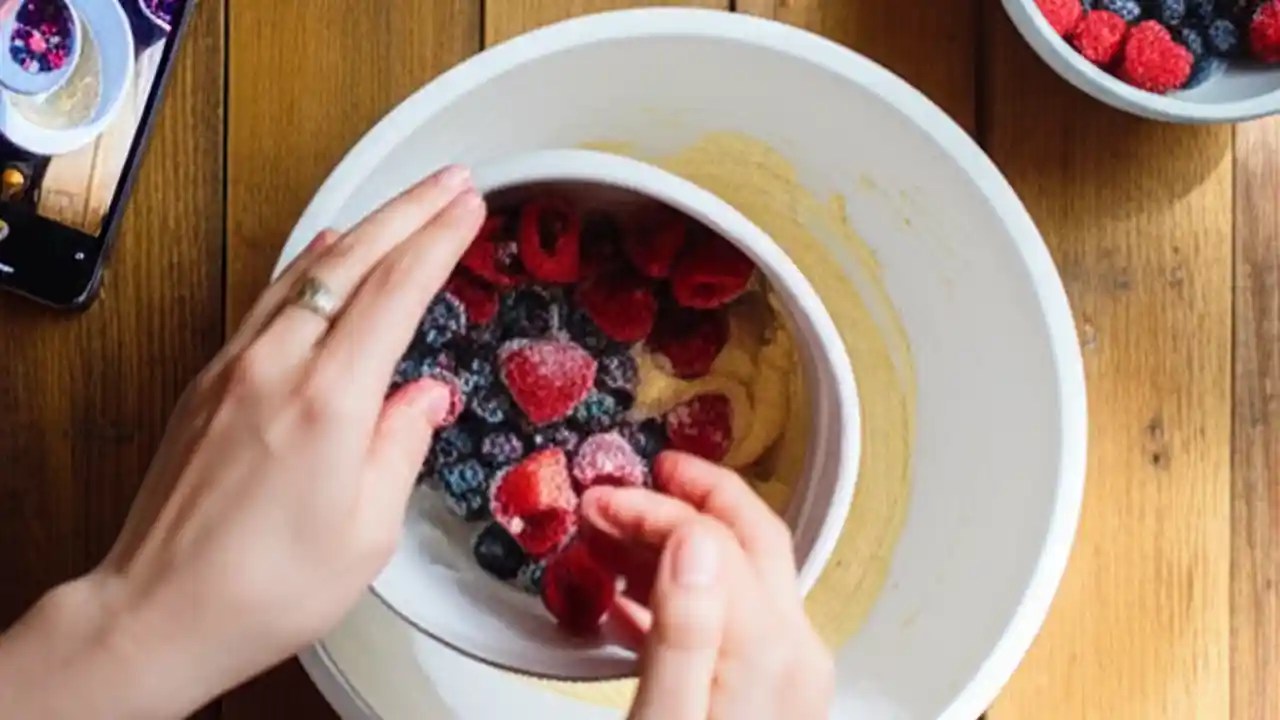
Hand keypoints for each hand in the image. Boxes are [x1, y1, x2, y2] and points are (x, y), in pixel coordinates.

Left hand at [0, 165, 483, 719]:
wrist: (161, 610)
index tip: (469, 207)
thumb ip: (400, 446)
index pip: (395, 292)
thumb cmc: (269, 587)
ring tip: (402, 205)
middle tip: (451, 181)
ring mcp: (236, 368)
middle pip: (353, 262)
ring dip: (362, 230)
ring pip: (306, 272)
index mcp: (329, 402)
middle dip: (409, 212)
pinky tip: (323, 253)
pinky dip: (306, 266)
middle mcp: (277, 368)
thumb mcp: (367, 531)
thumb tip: (424, 399)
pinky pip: (268, 301)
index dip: (438, 241)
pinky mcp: (209, 382)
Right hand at [581, 452, 834, 719]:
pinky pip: (734, 618)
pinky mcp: (771, 693)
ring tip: (618, 536)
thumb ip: (682, 632)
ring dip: (680, 543)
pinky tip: (635, 604)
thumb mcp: (667, 718)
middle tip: (644, 474)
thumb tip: (693, 540)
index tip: (600, 502)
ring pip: (742, 575)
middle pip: (751, 539)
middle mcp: (794, 652)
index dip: (653, 508)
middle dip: (692, 496)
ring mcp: (789, 673)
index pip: (715, 537)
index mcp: (769, 649)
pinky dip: (687, 593)